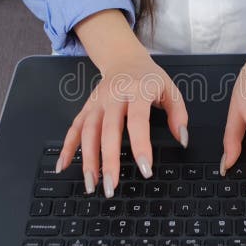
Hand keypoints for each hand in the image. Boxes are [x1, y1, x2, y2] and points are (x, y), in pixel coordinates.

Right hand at [55, 10, 188, 197]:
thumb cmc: (149, 78)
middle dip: (108, 161)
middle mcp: (114, 96)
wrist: (124, 58)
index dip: (141, 146)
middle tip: (111, 186)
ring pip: (88, 131)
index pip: (138, 121)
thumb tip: (182, 139)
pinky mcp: (86, 107)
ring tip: (91, 184)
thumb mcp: (171, 90)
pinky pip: (74, 127)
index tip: (145, 170)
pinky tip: (63, 166)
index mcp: (138, 90)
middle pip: (108, 130)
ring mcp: (97, 102)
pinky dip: (67, 147)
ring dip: (87, 159)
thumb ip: (179, 114)